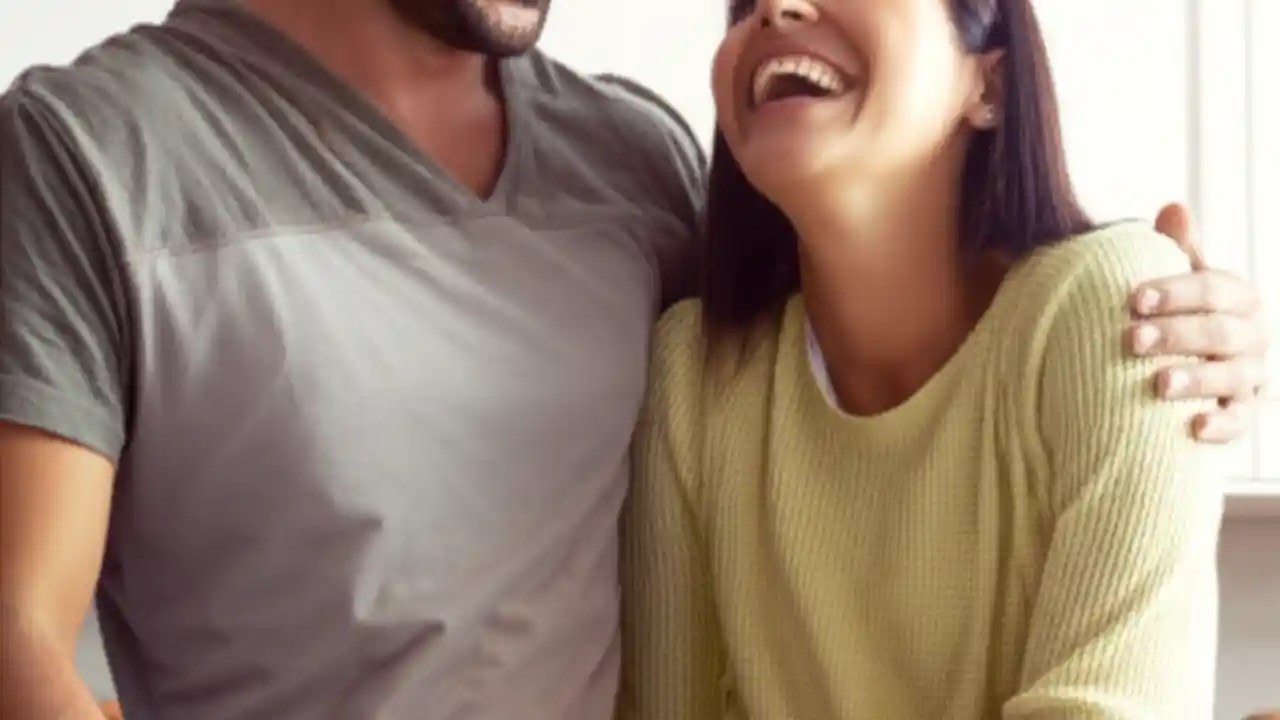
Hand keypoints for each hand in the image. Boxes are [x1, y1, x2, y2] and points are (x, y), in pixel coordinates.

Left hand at [1126, 204, 1271, 442]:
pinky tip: (1193, 427)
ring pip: (1233, 376)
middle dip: (1177, 335)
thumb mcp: (1173, 281)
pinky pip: (1240, 422)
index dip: (1177, 291)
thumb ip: (1173, 249)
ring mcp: (1249, 376)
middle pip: (1222, 332)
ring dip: (1197, 378)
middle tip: (1131, 340)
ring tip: (1158, 384)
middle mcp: (1251, 335)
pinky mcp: (1241, 414)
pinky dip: (1221, 426)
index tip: (1134, 299)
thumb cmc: (1173, 314)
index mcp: (1237, 297)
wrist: (1176, 367)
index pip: (1216, 289)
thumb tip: (1174, 207)